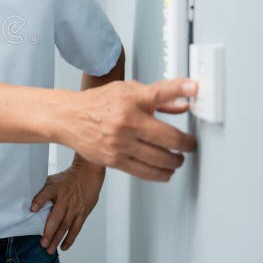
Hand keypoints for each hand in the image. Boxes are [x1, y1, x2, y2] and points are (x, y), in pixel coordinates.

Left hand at [30, 162, 103, 253]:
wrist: (88, 175)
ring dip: (57, 239)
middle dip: (49, 231)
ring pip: (66, 226)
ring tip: (49, 249)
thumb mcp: (53, 179)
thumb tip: (25, 196)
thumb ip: (42, 189)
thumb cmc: (66, 178)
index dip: (39, 200)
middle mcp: (66, 199)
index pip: (46, 193)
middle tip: (42, 243)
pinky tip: (63, 247)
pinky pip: (76, 228)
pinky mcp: (83, 213)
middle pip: (56, 217)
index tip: (32, 209)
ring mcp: (75, 207)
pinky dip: (70, 239)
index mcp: (56, 188)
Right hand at [61, 78, 197, 180]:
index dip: (181, 88)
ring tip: (177, 158)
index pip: (160, 93)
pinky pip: (146, 172)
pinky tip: (165, 171)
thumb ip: (157, 98)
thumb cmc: (98, 103)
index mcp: (130, 100)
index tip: (194, 88)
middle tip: (189, 144)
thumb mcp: (126, 91)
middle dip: (186, 144)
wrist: (68, 117)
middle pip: (170, 138)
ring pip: (161, 159)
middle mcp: (126, 121)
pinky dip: (161, 174)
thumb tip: (182, 104)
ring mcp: (120, 143)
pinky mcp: (114, 160)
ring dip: (176, 161)